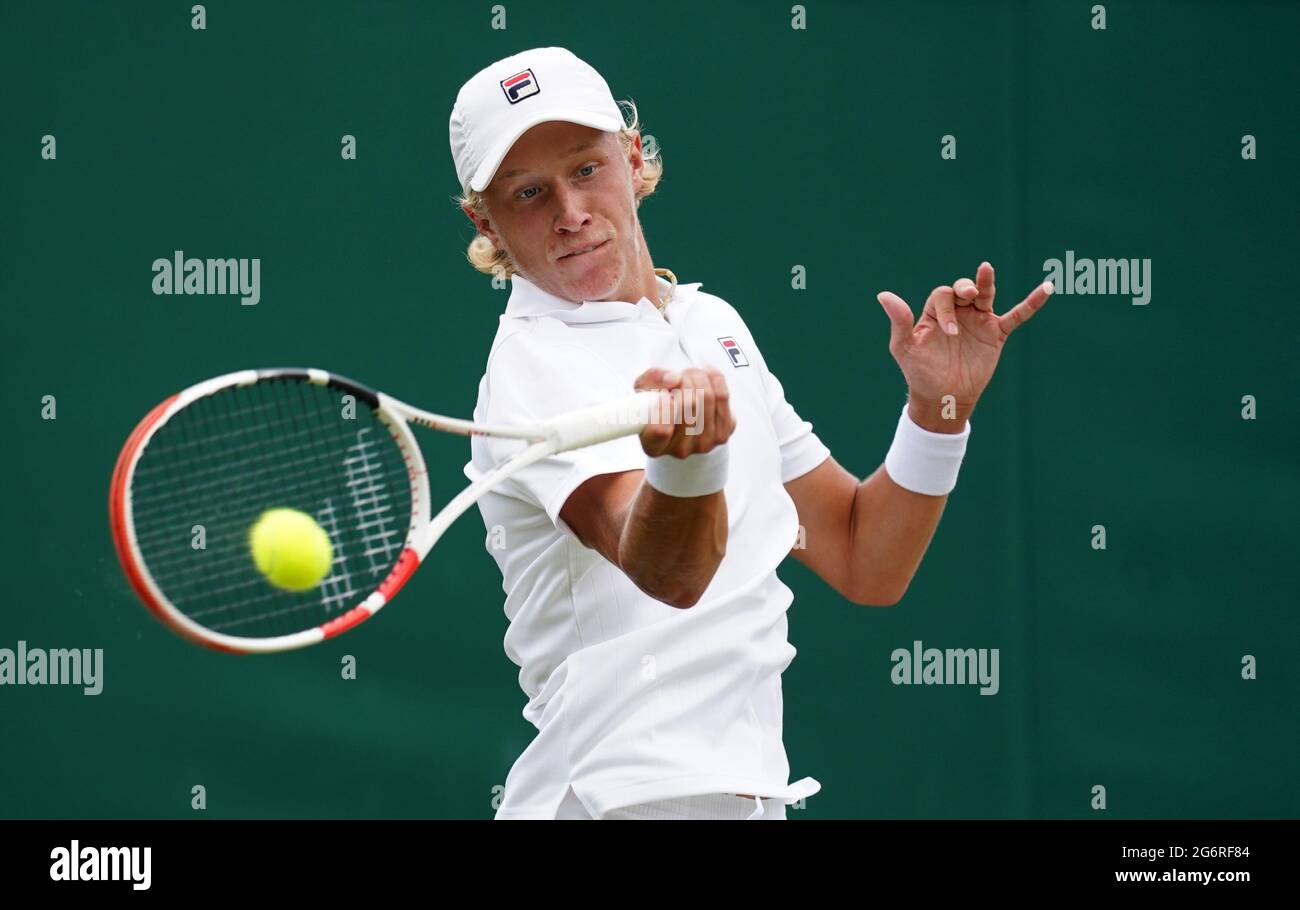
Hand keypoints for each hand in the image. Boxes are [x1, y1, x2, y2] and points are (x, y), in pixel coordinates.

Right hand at [633, 366, 734, 457]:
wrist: (684, 413)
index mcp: (654, 446)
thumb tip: (674, 379)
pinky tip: (706, 374)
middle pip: (688, 405)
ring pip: (706, 397)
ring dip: (698, 377)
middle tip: (678, 376)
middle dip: (683, 380)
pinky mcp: (723, 432)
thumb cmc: (660, 402)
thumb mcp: (645, 389)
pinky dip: (714, 378)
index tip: (663, 393)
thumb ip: (653, 380)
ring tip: (689, 375)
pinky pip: (722, 396)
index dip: (663, 407)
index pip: (660, 431)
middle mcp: (680, 450)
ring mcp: (704, 444)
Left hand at [876, 262, 1052, 429]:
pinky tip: (1046, 288)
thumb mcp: (906, 347)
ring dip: (986, 283)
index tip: (948, 333)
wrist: (942, 398)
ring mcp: (978, 322)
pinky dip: (1031, 303)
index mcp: (935, 313)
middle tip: (968, 295)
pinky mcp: (996, 335)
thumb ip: (899, 320)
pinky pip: (1016, 316)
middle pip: (963, 289)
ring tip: (986, 269)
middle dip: (965, 288)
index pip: (942, 297)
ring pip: (986, 296)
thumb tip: (883, 295)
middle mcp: (957, 313)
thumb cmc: (920, 373)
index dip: (946, 310)